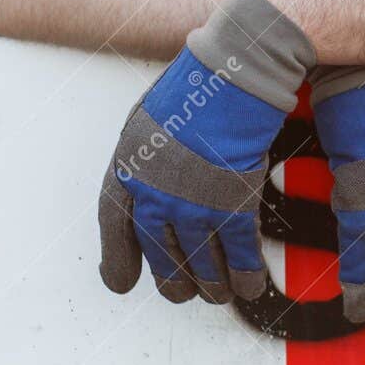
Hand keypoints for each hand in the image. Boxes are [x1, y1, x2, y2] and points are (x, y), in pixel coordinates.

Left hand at [98, 0, 313, 304]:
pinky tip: (250, 285)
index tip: (121, 284)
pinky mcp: (232, 206)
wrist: (234, 71)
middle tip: (184, 291)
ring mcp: (192, 204)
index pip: (114, 228)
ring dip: (212, 286)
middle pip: (160, 257)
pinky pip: (238, 257)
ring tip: (219, 293)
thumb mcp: (151, 118)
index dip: (117, 262)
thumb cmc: (198, 83)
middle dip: (175, 282)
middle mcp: (153, 194)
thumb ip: (149, 159)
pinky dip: (244, 276)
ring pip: (200, 266)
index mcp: (129, 167)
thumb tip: (152, 187)